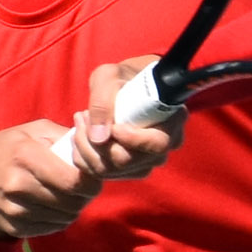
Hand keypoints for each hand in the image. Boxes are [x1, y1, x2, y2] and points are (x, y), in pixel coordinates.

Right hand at [0, 120, 102, 240]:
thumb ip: (61, 135)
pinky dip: (58, 219)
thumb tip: (92, 142)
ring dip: (73, 208)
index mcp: (25, 155)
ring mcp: (14, 208)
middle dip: (85, 195)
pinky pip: (52, 228)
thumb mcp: (27, 132)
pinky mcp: (13, 226)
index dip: (92, 181)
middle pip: (73, 201)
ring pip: (65, 217)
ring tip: (66, 195)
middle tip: (82, 186)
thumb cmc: (2, 151)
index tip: (92, 175)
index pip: (75, 180)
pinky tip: (51, 206)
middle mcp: (18, 184)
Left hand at [63, 56, 186, 180]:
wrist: (122, 87)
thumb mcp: (109, 77)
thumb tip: (99, 138)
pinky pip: (100, 174)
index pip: (156, 144)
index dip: (131, 139)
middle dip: (96, 142)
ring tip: (80, 120)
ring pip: (110, 170)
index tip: (113, 126)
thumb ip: (103, 102)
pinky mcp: (125, 171)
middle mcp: (161, 149)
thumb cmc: (121, 77)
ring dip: (86, 148)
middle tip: (82, 115)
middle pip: (127, 161)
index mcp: (172, 122)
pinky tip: (79, 136)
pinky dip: (83, 158)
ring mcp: (144, 163)